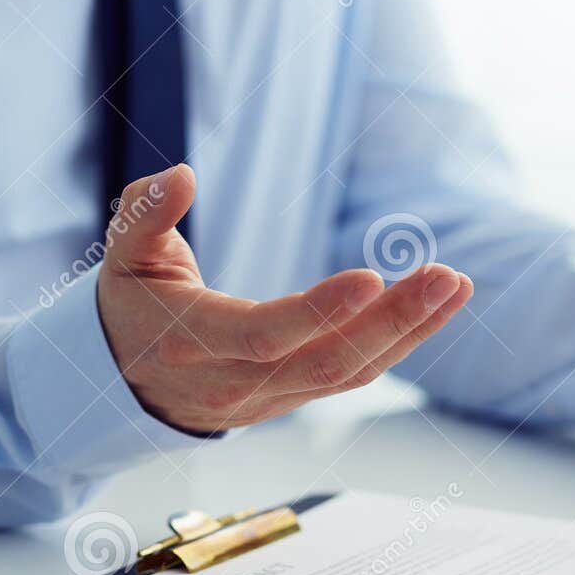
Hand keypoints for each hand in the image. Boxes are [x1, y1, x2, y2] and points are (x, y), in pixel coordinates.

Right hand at [96, 165, 473, 432]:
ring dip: (409, 332)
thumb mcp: (121, 253)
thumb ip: (146, 212)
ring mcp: (268, 397)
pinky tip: (435, 308)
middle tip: (444, 277)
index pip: (261, 335)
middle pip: (324, 360)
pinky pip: (351, 375)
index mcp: (190, 342)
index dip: (317, 311)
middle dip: (391, 321)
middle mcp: (234, 381)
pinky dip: (398, 343)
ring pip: (347, 372)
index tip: (371, 277)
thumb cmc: (129, 308)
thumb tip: (181, 176)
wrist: (121, 384)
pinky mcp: (291, 397)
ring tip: (454, 286)